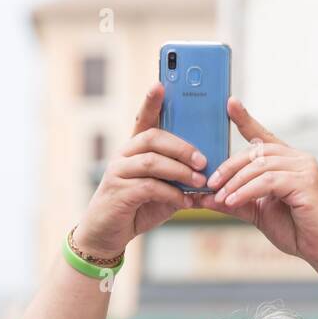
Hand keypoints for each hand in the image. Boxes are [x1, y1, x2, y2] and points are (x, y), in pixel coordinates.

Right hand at [71, 83, 206, 257]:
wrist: (108, 234)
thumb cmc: (137, 208)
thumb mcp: (163, 191)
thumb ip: (181, 180)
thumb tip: (209, 176)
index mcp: (135, 149)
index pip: (144, 118)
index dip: (151, 101)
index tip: (161, 84)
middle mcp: (124, 155)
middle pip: (153, 137)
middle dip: (182, 147)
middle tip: (204, 160)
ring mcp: (118, 172)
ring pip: (152, 160)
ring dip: (180, 170)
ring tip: (200, 182)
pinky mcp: (118, 192)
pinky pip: (149, 186)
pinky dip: (171, 193)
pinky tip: (185, 202)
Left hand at [199, 98, 317, 270]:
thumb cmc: (297, 231)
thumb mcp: (259, 213)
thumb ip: (235, 202)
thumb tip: (204, 198)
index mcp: (288, 161)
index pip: (263, 137)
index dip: (246, 119)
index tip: (229, 103)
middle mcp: (298, 158)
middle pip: (255, 152)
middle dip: (229, 168)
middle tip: (210, 185)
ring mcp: (305, 168)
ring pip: (260, 165)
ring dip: (236, 182)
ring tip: (220, 198)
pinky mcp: (306, 182)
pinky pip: (268, 180)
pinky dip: (247, 190)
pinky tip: (233, 201)